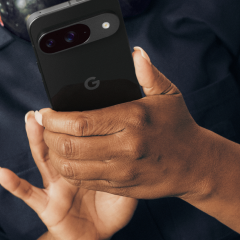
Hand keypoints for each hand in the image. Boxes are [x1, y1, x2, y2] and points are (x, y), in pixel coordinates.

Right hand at [0, 113, 136, 239]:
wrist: (96, 237)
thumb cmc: (112, 206)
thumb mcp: (128, 181)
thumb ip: (131, 160)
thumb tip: (143, 134)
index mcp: (89, 158)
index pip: (83, 133)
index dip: (79, 118)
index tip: (78, 94)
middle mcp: (69, 167)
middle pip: (60, 139)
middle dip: (55, 122)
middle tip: (53, 101)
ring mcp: (55, 184)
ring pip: (44, 157)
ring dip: (35, 139)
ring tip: (30, 119)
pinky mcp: (46, 205)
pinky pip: (27, 194)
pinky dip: (13, 183)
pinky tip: (1, 172)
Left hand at [35, 47, 212, 200]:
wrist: (196, 165)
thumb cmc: (178, 125)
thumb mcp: (168, 95)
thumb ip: (148, 74)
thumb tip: (134, 53)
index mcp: (132, 119)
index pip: (80, 122)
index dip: (54, 118)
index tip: (44, 112)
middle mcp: (125, 147)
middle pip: (70, 146)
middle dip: (48, 136)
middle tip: (43, 126)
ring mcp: (122, 170)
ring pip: (72, 167)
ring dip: (54, 155)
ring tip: (50, 141)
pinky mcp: (121, 186)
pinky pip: (84, 181)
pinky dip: (68, 171)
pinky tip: (66, 159)